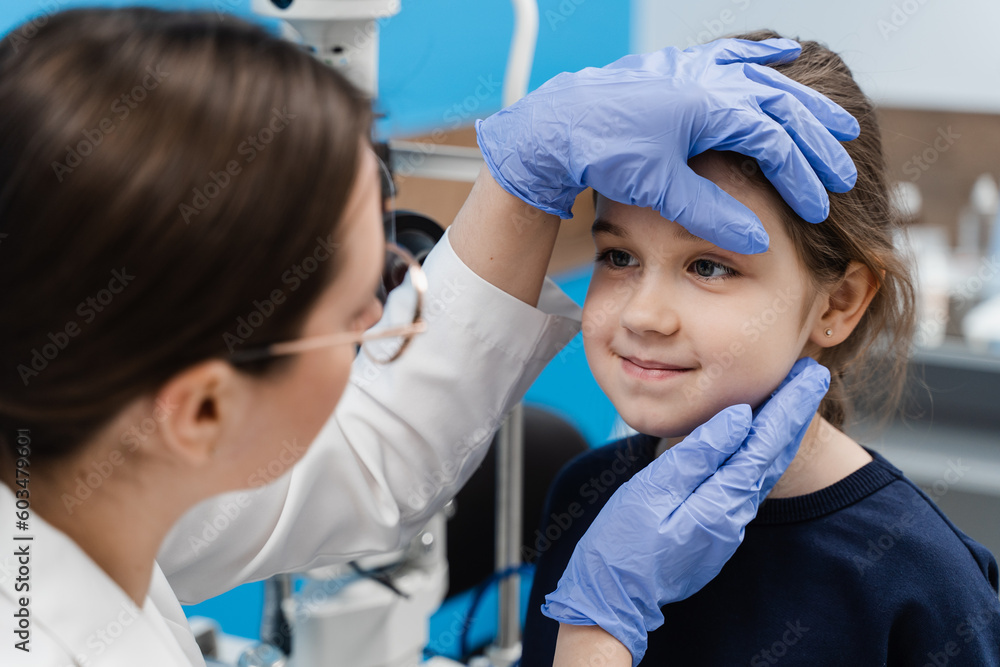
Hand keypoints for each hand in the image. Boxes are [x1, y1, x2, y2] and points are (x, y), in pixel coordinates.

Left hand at [475, 38, 858, 253]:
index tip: (818, 206)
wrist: (554, 123)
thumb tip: (758, 238)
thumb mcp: (658, 188)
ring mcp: (693, 69)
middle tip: (843, 171)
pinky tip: (779, 53)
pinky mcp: (675, 69)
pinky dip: (759, 57)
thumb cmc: (602, 150)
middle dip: (817, 141)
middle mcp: (710, 79)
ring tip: (835, 119)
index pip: (776, 140)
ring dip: (801, 100)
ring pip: (764, 79)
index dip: (802, 175)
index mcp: (712, 106)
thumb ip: (711, 211)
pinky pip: (730, 56)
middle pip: (782, 106)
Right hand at [540, 357, 829, 665]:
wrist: (611, 596)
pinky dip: (758, 455)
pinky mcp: (713, 531)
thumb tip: (738, 418)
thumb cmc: (622, 544)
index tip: (809, 374)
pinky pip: (745, 484)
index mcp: (721, 505)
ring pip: (762, 472)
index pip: (766, 445)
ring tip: (790, 399)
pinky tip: (755, 441)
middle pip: (772, 457)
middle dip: (793, 414)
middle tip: (811, 375)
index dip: (789, 407)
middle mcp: (734, 519)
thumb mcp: (654, 491)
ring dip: (778, 433)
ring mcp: (726, 528)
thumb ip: (698, 454)